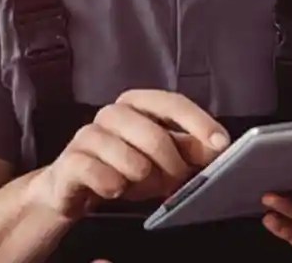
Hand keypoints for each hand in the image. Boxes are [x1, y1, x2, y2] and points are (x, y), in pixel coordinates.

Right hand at [28, 89, 230, 219]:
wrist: (72, 186)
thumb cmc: (123, 168)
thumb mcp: (161, 159)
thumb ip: (188, 149)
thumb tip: (218, 146)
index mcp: (136, 105)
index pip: (171, 103)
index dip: (198, 122)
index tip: (222, 144)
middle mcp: (111, 114)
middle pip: (153, 134)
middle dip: (171, 164)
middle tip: (174, 183)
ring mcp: (87, 135)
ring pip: (127, 156)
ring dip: (141, 179)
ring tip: (139, 186)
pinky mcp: (69, 161)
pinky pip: (98, 173)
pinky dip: (112, 185)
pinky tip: (114, 190)